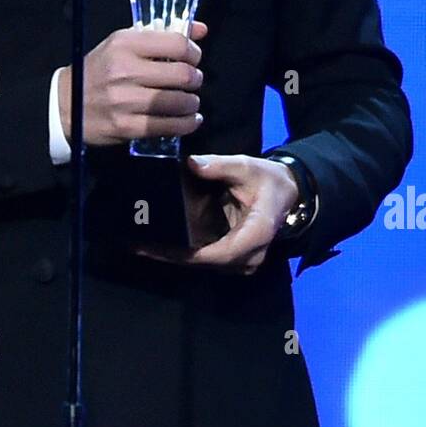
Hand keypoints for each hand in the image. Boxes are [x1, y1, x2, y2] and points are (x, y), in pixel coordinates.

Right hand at [58, 21, 207, 147]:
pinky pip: (168, 127)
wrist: (65, 104)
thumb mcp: (123, 44)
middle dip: (195, 79)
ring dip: (192, 103)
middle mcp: (124, 70)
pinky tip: (189, 120)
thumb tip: (201, 30)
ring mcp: (125, 101)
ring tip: (190, 102)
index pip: (176, 43)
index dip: (193, 52)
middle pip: (182, 74)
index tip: (193, 58)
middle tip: (192, 81)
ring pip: (178, 102)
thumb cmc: (98, 70)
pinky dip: (186, 124)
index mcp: (124, 44)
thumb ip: (161, 35)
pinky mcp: (126, 127)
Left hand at [134, 152, 300, 275]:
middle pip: (206, 262)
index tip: (162, 249)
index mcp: (257, 233)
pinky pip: (204, 258)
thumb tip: (192, 163)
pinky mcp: (232, 257)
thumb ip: (220, 165)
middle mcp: (249, 254)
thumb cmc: (267, 180)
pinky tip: (156, 246)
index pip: (222, 252)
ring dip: (173, 256)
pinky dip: (181, 253)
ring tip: (141, 246)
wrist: (286, 193)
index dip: (191, 254)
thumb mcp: (247, 166)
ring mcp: (241, 260)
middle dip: (172, 255)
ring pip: (203, 263)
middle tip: (139, 245)